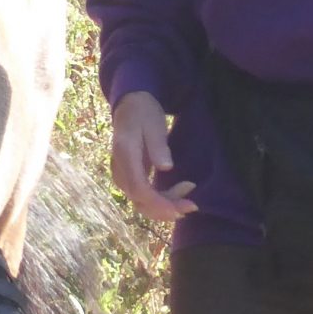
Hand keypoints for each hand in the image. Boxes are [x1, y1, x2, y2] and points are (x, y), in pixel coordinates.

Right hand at [109, 90, 197, 223]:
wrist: (130, 104)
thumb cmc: (143, 112)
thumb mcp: (153, 123)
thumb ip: (158, 145)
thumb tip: (166, 168)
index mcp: (125, 155)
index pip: (138, 189)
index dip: (159, 203)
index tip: (182, 207)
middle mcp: (120, 168)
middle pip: (139, 200)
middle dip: (166, 209)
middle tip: (192, 205)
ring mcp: (123, 173)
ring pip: (141, 201)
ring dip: (165, 206)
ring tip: (189, 200)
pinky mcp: (131, 175)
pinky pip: (143, 194)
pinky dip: (161, 199)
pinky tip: (179, 192)